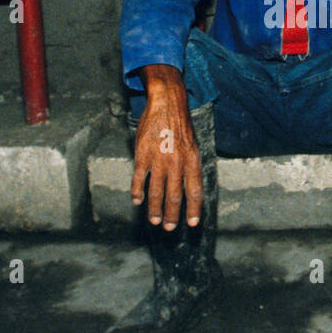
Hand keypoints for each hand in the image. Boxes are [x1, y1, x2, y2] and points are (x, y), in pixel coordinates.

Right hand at [131, 66, 203, 230]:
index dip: (194, 209)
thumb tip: (190, 189)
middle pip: (175, 196)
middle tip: (169, 228)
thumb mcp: (193, 145)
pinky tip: (137, 201)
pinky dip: (138, 192)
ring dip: (156, 209)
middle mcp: (176, 162)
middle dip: (173, 215)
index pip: (194, 191)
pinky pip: (139, 178)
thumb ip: (190, 166)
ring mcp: (159, 159)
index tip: (192, 223)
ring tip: (155, 221)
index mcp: (192, 160)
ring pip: (157, 191)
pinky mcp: (143, 154)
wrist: (167, 104)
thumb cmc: (181, 126)